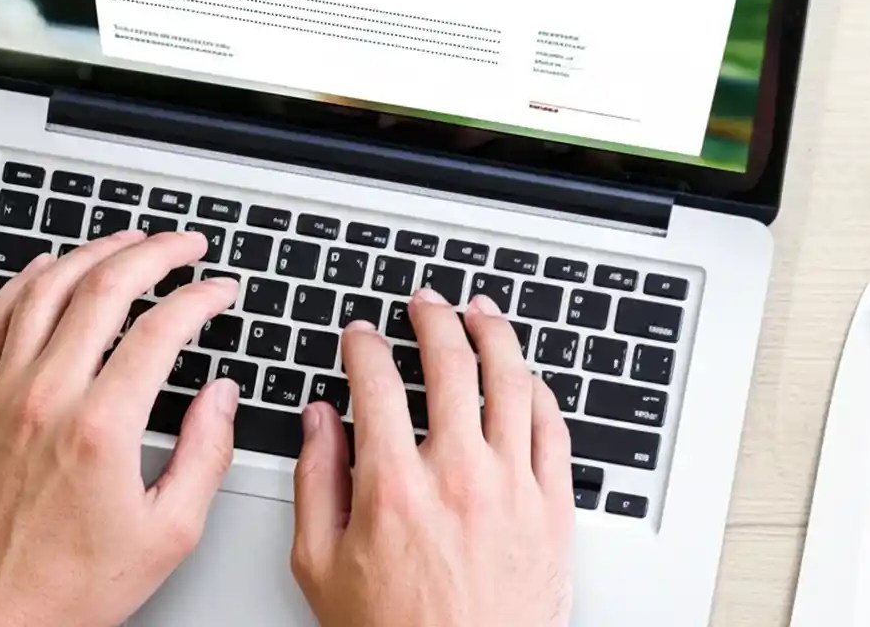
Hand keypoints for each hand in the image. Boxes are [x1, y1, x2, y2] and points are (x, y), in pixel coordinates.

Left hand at [0, 231, 240, 626]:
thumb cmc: (69, 586)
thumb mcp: (169, 533)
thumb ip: (205, 454)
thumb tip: (220, 398)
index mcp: (102, 429)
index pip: (161, 329)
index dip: (200, 298)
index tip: (218, 291)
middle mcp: (47, 399)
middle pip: (103, 289)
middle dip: (153, 253)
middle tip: (183, 246)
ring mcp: (3, 397)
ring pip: (46, 291)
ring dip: (92, 254)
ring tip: (127, 241)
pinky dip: (25, 283)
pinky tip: (47, 270)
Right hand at [291, 289, 573, 626]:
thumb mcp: (321, 566)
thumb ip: (316, 482)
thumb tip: (318, 422)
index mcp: (394, 487)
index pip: (376, 383)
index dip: (364, 346)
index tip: (361, 336)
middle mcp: (458, 476)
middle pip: (451, 364)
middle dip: (432, 319)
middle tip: (424, 303)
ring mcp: (513, 488)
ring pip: (511, 382)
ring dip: (493, 333)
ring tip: (479, 312)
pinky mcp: (553, 508)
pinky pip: (553, 428)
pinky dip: (538, 390)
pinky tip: (525, 374)